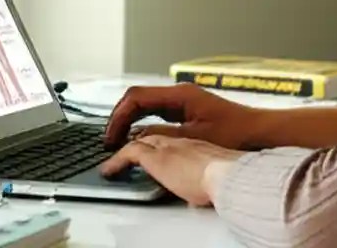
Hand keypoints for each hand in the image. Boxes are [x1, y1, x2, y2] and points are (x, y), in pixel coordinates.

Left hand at [100, 135, 240, 205]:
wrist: (228, 174)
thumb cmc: (229, 179)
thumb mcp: (214, 182)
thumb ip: (201, 186)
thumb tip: (196, 199)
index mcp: (197, 145)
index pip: (172, 141)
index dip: (159, 146)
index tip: (152, 153)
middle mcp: (181, 141)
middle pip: (153, 136)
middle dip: (140, 142)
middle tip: (128, 152)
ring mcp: (167, 146)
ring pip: (139, 141)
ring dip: (125, 150)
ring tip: (114, 161)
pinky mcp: (155, 157)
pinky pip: (128, 153)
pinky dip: (116, 162)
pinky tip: (108, 170)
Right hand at [103, 83, 263, 148]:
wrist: (260, 132)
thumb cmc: (235, 134)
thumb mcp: (194, 138)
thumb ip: (164, 136)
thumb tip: (137, 137)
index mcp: (179, 95)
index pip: (136, 97)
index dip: (118, 116)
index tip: (110, 136)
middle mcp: (178, 93)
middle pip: (136, 99)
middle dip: (119, 118)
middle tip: (108, 140)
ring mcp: (182, 100)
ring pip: (145, 105)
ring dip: (129, 120)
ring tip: (118, 141)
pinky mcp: (187, 110)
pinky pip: (156, 112)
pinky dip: (142, 122)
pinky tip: (139, 139)